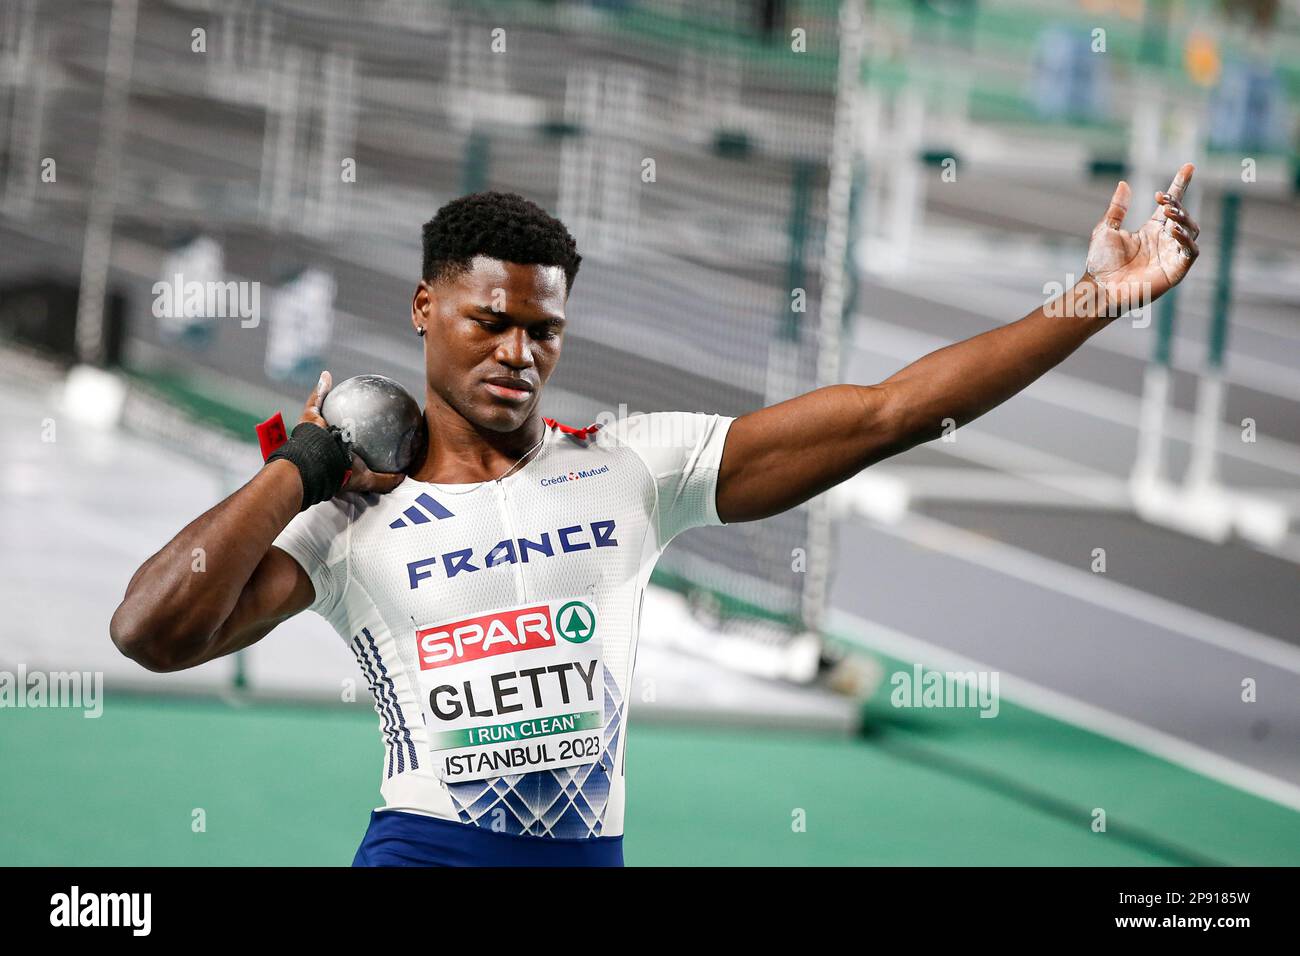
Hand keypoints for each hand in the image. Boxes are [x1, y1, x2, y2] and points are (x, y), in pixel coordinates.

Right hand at [300, 371, 405, 494]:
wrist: (317, 463)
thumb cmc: (341, 472)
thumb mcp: (367, 480)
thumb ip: (385, 479)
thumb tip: (404, 475)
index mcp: (337, 457)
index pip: (352, 447)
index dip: (362, 440)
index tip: (375, 431)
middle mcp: (326, 442)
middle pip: (340, 426)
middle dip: (348, 417)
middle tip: (365, 408)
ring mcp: (316, 429)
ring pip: (326, 410)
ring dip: (332, 398)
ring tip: (347, 388)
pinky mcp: (309, 417)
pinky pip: (315, 397)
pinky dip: (320, 385)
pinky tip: (327, 374)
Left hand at [1084, 163, 1199, 316]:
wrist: (1100, 289)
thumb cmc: (1101, 264)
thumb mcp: (1106, 230)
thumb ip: (1117, 208)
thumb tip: (1123, 183)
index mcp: (1151, 230)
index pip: (1171, 204)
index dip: (1180, 185)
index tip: (1189, 166)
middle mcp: (1164, 241)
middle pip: (1183, 215)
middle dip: (1177, 204)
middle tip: (1163, 199)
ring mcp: (1171, 255)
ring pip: (1191, 230)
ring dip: (1183, 218)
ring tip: (1168, 212)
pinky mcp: (1176, 270)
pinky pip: (1190, 251)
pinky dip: (1186, 239)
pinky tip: (1173, 230)